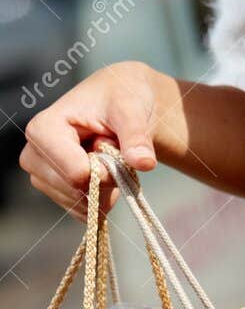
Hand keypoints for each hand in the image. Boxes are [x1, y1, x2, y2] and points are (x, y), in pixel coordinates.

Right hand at [18, 61, 159, 218]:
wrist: (119, 101)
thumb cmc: (120, 96)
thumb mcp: (131, 108)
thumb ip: (136, 135)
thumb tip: (145, 163)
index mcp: (43, 129)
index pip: (76, 173)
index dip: (106, 170)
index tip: (115, 146)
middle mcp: (33, 156)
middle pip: (76, 191)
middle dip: (106, 178)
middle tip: (113, 148)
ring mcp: (41, 177)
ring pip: (80, 203)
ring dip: (105, 187)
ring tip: (107, 155)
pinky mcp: (54, 192)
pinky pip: (82, 212)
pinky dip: (102, 198)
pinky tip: (105, 172)